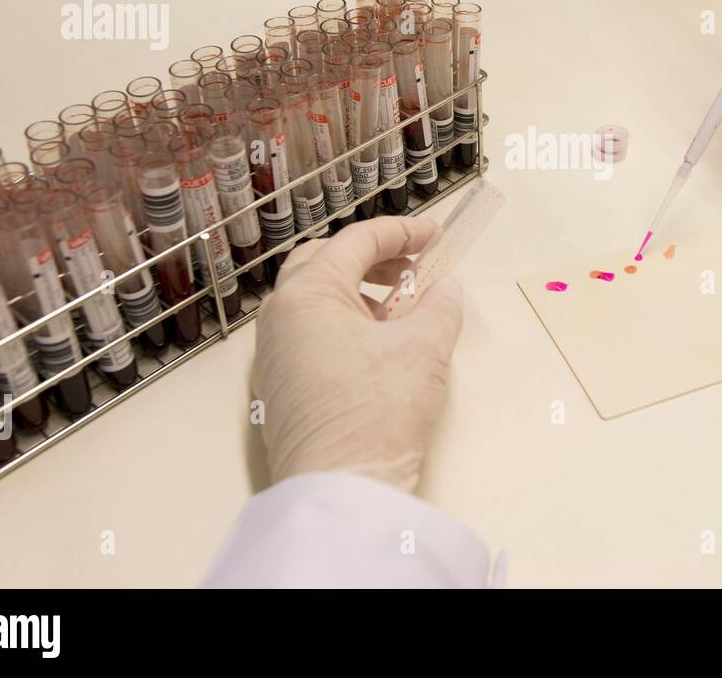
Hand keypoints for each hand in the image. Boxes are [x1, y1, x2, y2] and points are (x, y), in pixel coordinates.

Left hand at [251, 216, 463, 490]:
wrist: (341, 488)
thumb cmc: (374, 414)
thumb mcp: (424, 348)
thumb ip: (440, 307)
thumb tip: (446, 291)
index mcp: (306, 295)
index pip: (355, 242)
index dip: (401, 232)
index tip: (433, 235)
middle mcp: (280, 317)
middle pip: (324, 263)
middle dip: (372, 258)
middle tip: (412, 265)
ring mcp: (275, 353)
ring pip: (315, 300)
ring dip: (359, 293)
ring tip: (401, 309)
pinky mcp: (281, 385)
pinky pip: (310, 333)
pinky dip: (344, 324)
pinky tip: (378, 346)